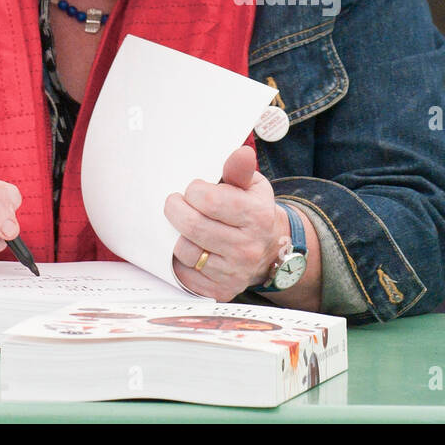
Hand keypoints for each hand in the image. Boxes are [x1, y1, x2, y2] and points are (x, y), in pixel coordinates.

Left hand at [166, 145, 285, 300]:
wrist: (270, 250)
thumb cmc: (253, 212)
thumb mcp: (253, 186)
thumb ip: (240, 169)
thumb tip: (242, 153)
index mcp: (258, 216)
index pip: (209, 200)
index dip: (193, 191)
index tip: (194, 189)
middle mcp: (248, 247)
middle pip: (193, 226)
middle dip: (175, 210)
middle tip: (174, 203)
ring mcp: (235, 273)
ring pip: (185, 251)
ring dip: (177, 235)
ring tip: (184, 226)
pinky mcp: (221, 291)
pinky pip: (185, 275)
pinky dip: (180, 260)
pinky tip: (189, 246)